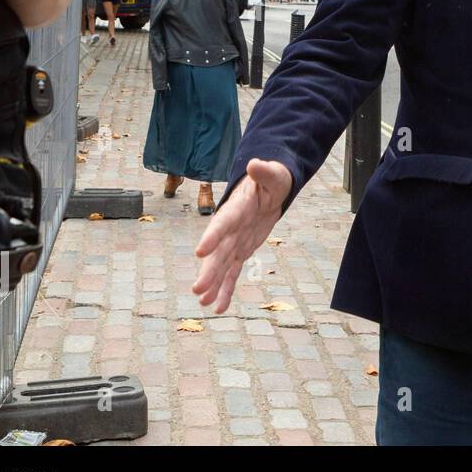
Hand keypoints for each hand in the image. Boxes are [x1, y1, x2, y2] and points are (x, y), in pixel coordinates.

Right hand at [192, 158, 292, 312]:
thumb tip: (255, 164)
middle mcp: (231, 228)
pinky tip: (218, 307)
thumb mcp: (273, 174)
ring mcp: (234, 241)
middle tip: (197, 289)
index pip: (223, 223)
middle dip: (209, 271)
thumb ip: (264, 172)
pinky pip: (233, 272)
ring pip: (223, 265)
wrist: (269, 189)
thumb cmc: (272, 179)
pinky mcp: (241, 251)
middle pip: (218, 251)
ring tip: (204, 303)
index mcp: (236, 208)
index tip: (200, 251)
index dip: (212, 236)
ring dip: (214, 284)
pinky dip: (226, 289)